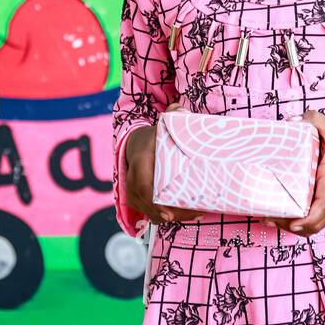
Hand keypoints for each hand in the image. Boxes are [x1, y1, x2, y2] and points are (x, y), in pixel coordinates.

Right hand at [125, 102, 204, 223]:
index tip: (168, 213)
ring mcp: (131, 186)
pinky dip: (161, 215)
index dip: (152, 201)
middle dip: (166, 213)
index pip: (141, 184)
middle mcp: (132, 174)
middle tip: (193, 215)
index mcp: (140, 158)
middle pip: (144, 202)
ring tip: (193, 215)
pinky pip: (145, 209)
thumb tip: (181, 108)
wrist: (136, 141)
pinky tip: (181, 215)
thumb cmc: (155, 135)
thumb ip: (174, 115)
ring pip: (144, 208)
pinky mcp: (134, 194)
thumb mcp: (165, 124)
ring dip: (166, 216)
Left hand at [263, 109, 324, 236]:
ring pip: (312, 228)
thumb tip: (290, 122)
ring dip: (291, 228)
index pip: (323, 207)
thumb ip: (313, 119)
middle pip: (313, 225)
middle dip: (289, 225)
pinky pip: (313, 225)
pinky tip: (281, 220)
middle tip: (267, 218)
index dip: (307, 220)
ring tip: (270, 219)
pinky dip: (298, 226)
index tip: (292, 223)